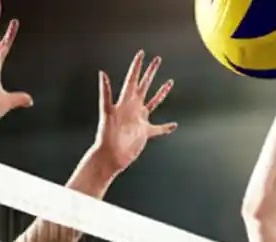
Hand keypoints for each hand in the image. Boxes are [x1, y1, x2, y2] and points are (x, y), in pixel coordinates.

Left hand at [91, 51, 177, 176]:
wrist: (110, 155)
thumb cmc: (106, 135)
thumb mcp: (106, 112)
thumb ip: (105, 92)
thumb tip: (101, 73)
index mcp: (125, 101)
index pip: (132, 79)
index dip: (137, 66)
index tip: (142, 53)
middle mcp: (133, 107)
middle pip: (144, 85)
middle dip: (150, 72)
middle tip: (157, 59)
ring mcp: (140, 119)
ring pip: (153, 102)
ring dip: (161, 92)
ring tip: (169, 82)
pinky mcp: (145, 132)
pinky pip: (158, 129)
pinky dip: (166, 127)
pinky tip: (173, 125)